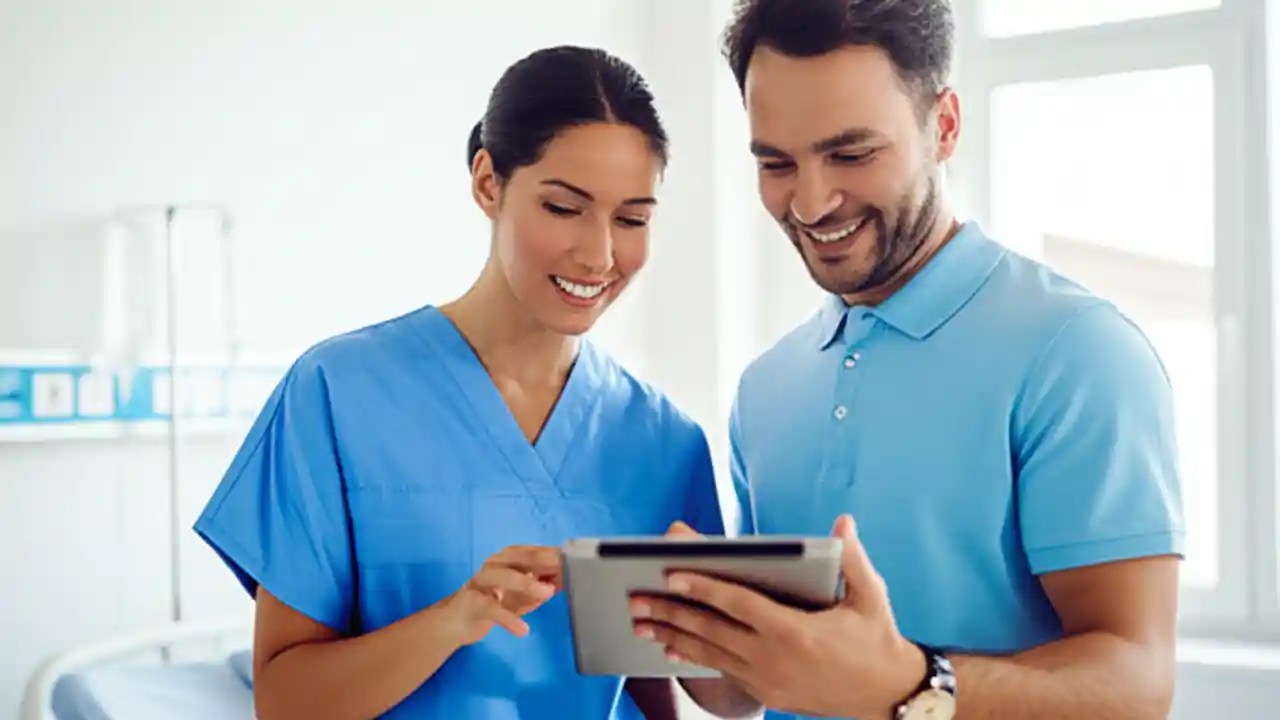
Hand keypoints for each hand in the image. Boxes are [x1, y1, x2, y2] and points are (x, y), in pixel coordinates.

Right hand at [439, 545, 561, 646]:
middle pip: (518, 557)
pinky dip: (508, 619)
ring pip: (503, 576)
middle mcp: (493, 565)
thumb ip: (543, 586)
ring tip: (547, 593)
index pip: (532, 551)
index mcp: (507, 559)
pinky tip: (522, 630)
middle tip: (563, 566)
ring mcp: (480, 582)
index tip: (573, 557)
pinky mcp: (471, 603)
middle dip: (542, 560)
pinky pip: (491, 609)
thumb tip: (570, 579)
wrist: (455, 623)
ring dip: (527, 583)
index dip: (552, 554)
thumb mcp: (521, 594)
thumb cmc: (492, 603)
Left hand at [630, 515, 924, 718]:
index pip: (738, 604)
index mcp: (795, 632)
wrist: (888, 695)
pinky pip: (721, 670)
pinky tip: (671, 646)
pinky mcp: (765, 694)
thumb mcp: (871, 597)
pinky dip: (693, 656)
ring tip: (640, 624)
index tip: (670, 575)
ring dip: (672, 636)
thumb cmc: (877, 639)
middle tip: (636, 601)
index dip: (702, 588)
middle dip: (669, 613)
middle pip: (711, 630)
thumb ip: (852, 559)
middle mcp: (774, 659)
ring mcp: (766, 681)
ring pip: (709, 654)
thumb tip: (843, 523)